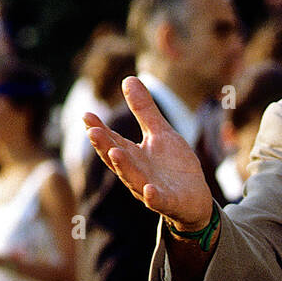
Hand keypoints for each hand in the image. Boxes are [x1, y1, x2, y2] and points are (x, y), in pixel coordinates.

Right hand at [84, 77, 212, 228]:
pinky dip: (153, 196)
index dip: (99, 130)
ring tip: (115, 153)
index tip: (86, 115)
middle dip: (104, 146)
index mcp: (133, 156)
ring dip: (123, 167)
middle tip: (92, 131)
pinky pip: (159, 201)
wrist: (194, 199)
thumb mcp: (160, 133)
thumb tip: (128, 78)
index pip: (112, 141)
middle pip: (117, 159)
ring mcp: (150, 189)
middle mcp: (136, 173)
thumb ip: (144, 110)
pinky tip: (149, 191)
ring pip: (133, 179)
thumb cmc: (173, 166)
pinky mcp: (169, 202)